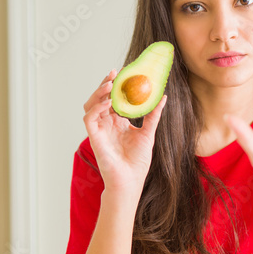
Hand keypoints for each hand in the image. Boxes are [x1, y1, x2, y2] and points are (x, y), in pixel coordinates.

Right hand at [82, 68, 166, 194]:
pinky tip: (108, 102)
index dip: (116, 86)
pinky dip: (96, 108)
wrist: (131, 180)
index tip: (122, 74)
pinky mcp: (94, 137)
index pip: (113, 99)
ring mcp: (99, 130)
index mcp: (118, 122)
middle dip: (105, 85)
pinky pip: (89, 118)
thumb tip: (163, 97)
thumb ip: (153, 115)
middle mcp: (107, 124)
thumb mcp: (148, 133)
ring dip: (98, 93)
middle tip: (114, 74)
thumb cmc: (137, 161)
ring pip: (91, 105)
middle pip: (100, 99)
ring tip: (109, 85)